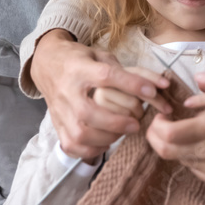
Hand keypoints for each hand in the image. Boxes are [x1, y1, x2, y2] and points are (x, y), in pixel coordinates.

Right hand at [30, 29, 172, 161]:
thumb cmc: (80, 60)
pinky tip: (105, 142)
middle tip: (136, 124)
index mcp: (79, 68)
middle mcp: (67, 90)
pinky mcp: (57, 125)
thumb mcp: (99, 55)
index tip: (151, 92)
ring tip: (121, 132)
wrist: (47, 65)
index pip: (106, 76)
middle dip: (115, 122)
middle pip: (88, 112)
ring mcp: (60, 110)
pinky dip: (91, 149)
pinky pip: (71, 145)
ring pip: (79, 133)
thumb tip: (158, 85)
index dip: (130, 84)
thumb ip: (124, 69)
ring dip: (105, 138)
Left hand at [145, 69, 204, 189]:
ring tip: (189, 131)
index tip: (163, 114)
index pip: (168, 134)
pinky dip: (191, 156)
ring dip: (176, 145)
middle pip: (165, 151)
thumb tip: (197, 79)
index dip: (156, 125)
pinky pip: (194, 169)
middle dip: (157, 136)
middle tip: (164, 124)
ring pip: (178, 160)